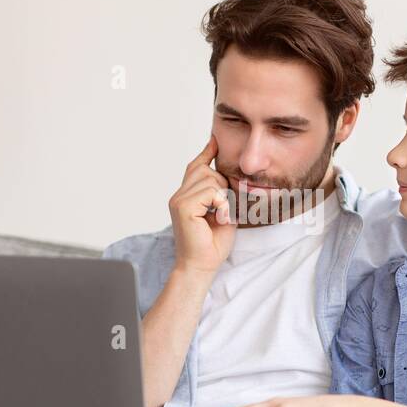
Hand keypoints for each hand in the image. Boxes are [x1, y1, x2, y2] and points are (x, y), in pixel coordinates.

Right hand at [169, 134, 234, 274]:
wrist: (201, 266)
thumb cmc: (212, 244)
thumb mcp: (222, 211)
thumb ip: (221, 193)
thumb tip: (228, 174)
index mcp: (185, 195)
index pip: (196, 167)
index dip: (207, 153)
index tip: (215, 140)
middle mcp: (178, 195)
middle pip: (205, 170)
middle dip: (221, 185)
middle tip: (223, 209)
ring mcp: (178, 200)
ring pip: (210, 179)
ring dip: (223, 197)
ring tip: (220, 216)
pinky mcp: (183, 207)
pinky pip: (210, 191)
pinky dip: (221, 204)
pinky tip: (218, 218)